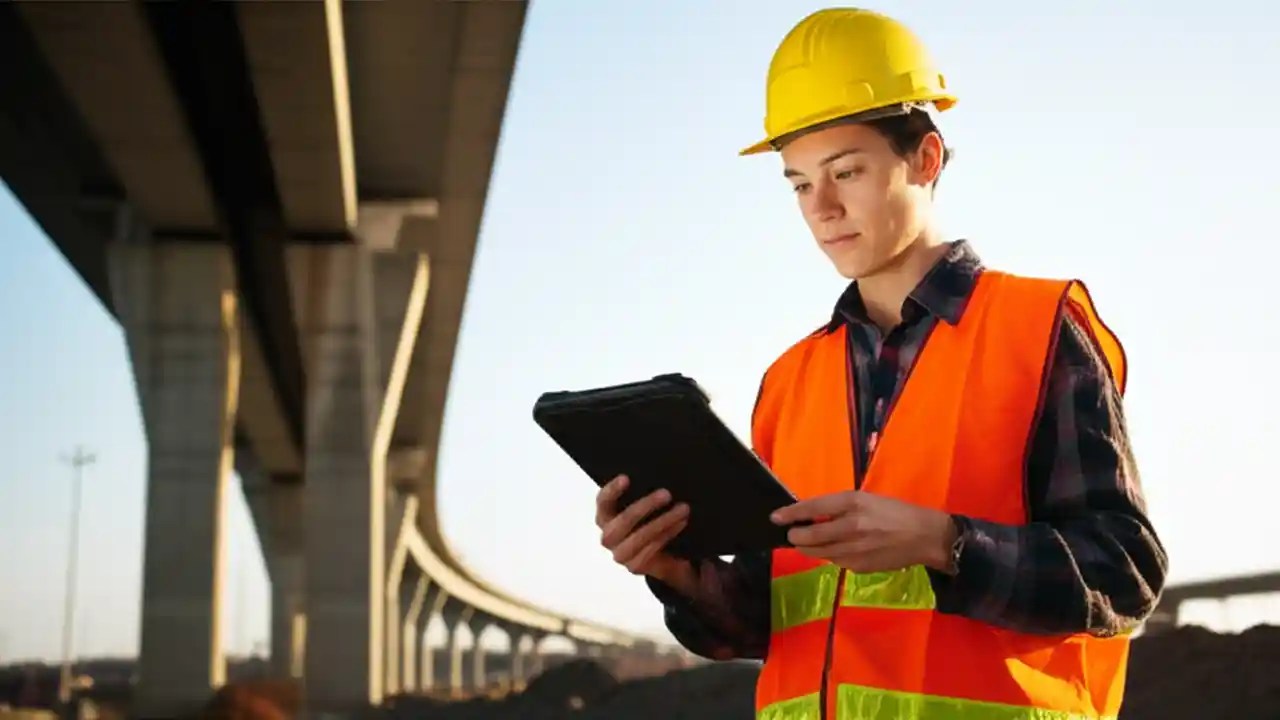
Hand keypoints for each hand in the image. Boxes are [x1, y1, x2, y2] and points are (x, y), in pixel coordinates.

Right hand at [596, 474, 694, 588]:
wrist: (661, 556)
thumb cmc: (650, 522)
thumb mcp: (645, 508)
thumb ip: (643, 494)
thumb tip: (660, 478)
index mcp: (605, 517)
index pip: (603, 502)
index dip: (612, 490)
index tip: (626, 478)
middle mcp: (608, 536)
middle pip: (623, 520)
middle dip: (646, 505)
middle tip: (666, 494)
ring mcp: (620, 554)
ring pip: (640, 536)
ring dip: (663, 521)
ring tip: (683, 509)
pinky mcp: (634, 567)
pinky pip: (651, 549)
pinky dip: (668, 534)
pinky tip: (680, 523)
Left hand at [770, 490, 956, 573]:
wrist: (924, 536)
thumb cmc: (894, 512)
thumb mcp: (866, 500)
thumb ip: (839, 507)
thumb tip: (811, 516)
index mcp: (852, 503)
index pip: (812, 508)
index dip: (790, 514)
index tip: (775, 517)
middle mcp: (850, 526)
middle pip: (809, 537)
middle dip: (796, 537)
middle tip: (793, 534)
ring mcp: (854, 550)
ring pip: (818, 553)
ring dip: (809, 548)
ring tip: (809, 542)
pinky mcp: (858, 567)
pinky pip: (835, 562)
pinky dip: (830, 556)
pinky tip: (837, 550)